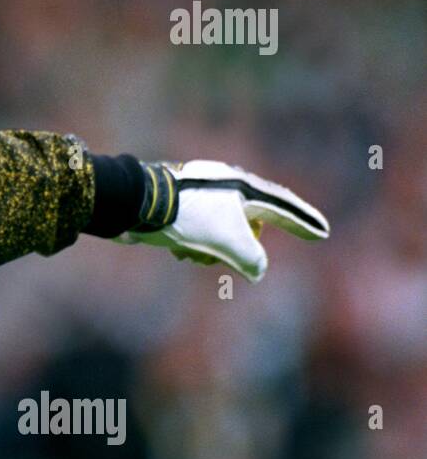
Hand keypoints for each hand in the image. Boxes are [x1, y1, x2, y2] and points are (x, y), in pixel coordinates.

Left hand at [120, 160, 328, 282]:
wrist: (136, 204)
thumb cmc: (187, 218)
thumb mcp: (229, 242)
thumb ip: (253, 258)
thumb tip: (257, 270)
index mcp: (244, 188)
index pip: (283, 207)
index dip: (304, 222)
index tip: (323, 232)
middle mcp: (225, 188)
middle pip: (249, 227)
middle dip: (236, 250)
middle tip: (218, 257)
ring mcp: (202, 197)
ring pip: (221, 235)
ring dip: (210, 252)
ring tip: (193, 254)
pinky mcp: (180, 208)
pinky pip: (198, 234)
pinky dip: (192, 247)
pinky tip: (177, 250)